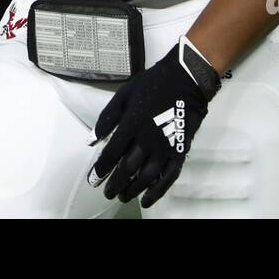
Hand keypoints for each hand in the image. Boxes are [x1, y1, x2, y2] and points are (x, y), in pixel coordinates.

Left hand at [88, 36, 221, 208]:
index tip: (94, 179)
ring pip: (147, 176)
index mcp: (132, 123)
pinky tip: (147, 199)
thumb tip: (92, 139)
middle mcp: (148, 138)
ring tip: (123, 197)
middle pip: (128, 168)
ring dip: (133, 190)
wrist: (186, 79)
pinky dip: (157, 191)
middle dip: (115, 183)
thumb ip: (107, 118)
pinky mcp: (180, 151)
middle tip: (107, 193)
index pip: (112, 153)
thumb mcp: (124, 94)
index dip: (101, 169)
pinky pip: (168, 177)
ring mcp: (165, 146)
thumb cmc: (152, 83)